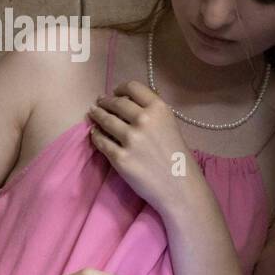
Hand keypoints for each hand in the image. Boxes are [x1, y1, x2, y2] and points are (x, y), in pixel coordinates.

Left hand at [86, 80, 205, 214]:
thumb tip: (130, 100)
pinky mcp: (120, 158)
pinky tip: (95, 133)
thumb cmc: (179, 158)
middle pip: (116, 103)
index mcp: (160, 109)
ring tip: (93, 113)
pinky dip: (96, 135)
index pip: (133, 87)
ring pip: (105, 120)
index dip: (121, 88)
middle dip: (105, 101)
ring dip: (97, 115)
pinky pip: (101, 141)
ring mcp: (130, 139)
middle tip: (100, 102)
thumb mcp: (171, 126)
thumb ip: (153, 112)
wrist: (181, 187)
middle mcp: (144, 120)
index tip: (115, 92)